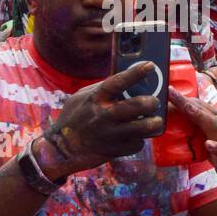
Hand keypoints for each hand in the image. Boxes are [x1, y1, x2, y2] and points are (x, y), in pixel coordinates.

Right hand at [37, 63, 165, 176]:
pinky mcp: (114, 150)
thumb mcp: (82, 98)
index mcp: (95, 98)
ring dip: (153, 123)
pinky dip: (140, 139)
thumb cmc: (73, 118)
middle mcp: (103, 115)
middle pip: (137, 105)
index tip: (150, 65)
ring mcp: (109, 134)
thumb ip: (102, 89)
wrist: (61, 149)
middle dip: (151, 102)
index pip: (118, 81)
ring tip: (155, 121)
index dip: (135, 72)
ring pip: (142, 127)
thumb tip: (124, 78)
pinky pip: (137, 144)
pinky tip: (137, 136)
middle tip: (154, 102)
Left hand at [169, 86, 216, 189]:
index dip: (181, 98)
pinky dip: (216, 147)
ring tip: (187, 108)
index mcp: (214, 117)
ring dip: (200, 116)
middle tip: (170, 92)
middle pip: (201, 110)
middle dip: (185, 101)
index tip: (166, 90)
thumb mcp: (208, 135)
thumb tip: (173, 120)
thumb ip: (194, 127)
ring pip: (213, 124)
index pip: (196, 104)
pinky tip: (208, 144)